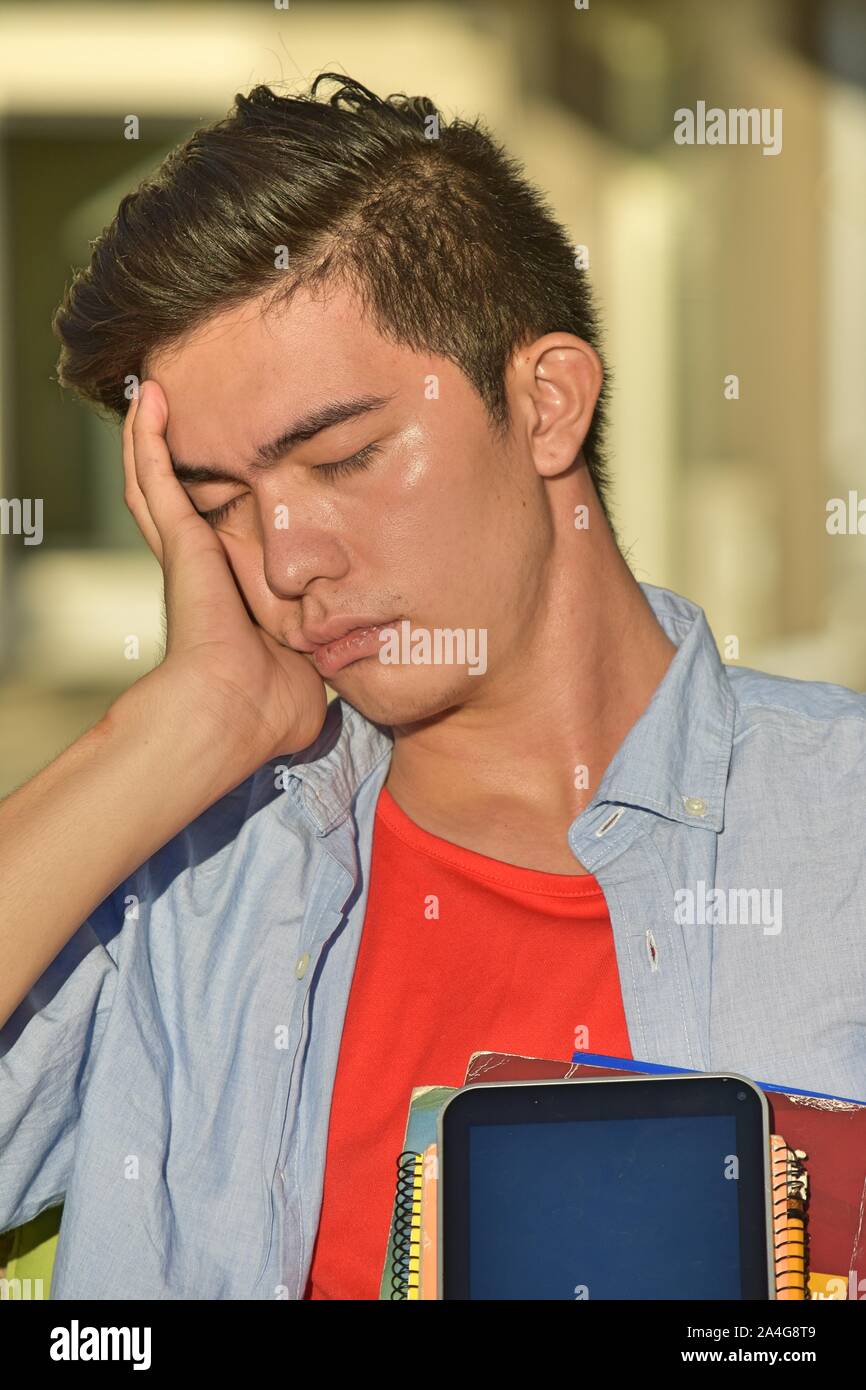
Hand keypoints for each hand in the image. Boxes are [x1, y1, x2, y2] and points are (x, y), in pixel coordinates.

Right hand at [117, 379, 328, 767]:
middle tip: (174, 412)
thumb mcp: (309, 667)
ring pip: (155, 481)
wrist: (234, 712)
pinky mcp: (178, 541)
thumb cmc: (272, 707)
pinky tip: (151, 397)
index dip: (218, 505)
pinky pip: (155, 476)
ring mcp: (183, 552)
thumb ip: (324, 651)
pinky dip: (148, 437)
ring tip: (152, 389)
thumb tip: (357, 658)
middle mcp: (198, 568)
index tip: (233, 472)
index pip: (218, 538)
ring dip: (151, 436)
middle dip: (174, 457)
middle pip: (178, 499)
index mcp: (227, 596)